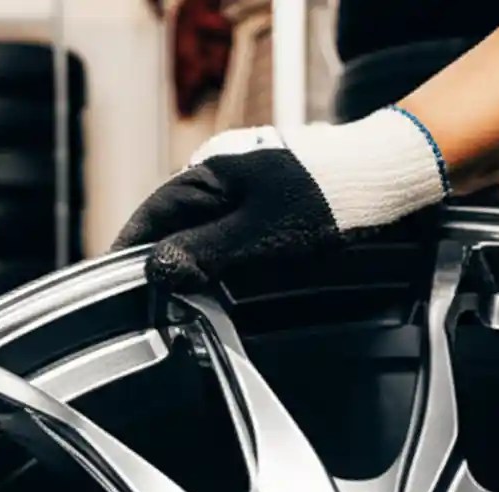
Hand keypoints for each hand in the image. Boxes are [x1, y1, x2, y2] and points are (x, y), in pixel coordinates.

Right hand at [112, 108, 451, 289]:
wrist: (389, 176)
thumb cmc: (329, 199)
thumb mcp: (258, 233)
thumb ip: (203, 252)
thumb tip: (155, 270)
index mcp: (205, 176)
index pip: (147, 221)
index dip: (126, 257)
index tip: (108, 288)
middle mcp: (217, 178)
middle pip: (170, 229)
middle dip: (159, 266)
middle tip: (149, 308)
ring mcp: (242, 189)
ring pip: (200, 234)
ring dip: (192, 266)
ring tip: (185, 305)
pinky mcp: (268, 203)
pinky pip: (228, 235)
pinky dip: (220, 261)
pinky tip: (228, 285)